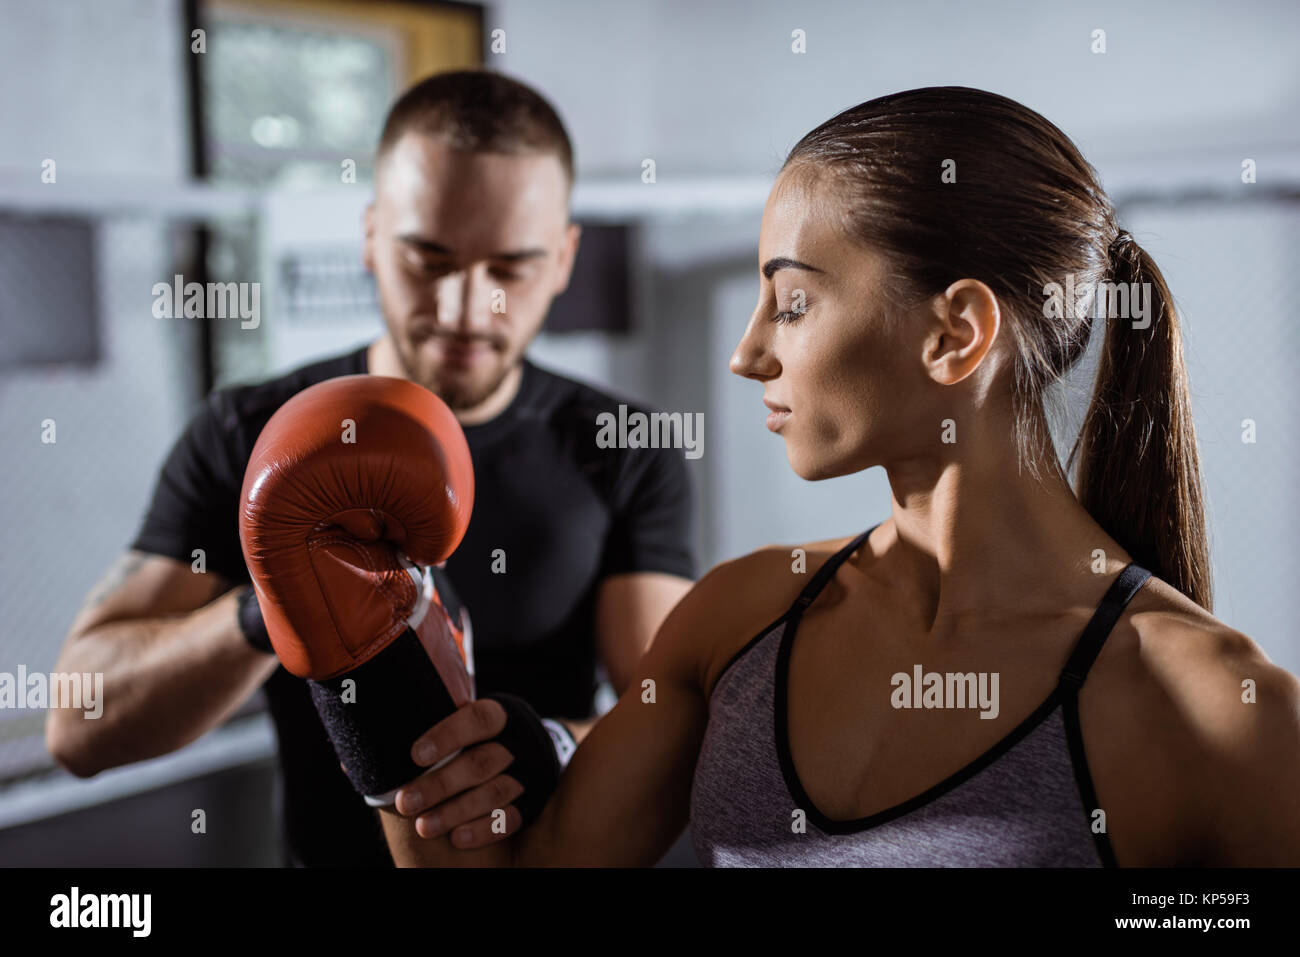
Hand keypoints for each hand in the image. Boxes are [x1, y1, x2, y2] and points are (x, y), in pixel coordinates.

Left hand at [394, 698, 526, 848]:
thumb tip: (372, 753)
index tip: (415, 755)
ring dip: (456, 811)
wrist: (528, 755)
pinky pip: (511, 818)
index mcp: (500, 716)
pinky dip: (483, 829)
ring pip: (495, 792)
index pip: (478, 719)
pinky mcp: (533, 802)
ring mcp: (529, 774)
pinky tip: (457, 838)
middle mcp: (519, 743)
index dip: (447, 735)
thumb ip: (432, 732)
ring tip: (423, 827)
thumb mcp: (465, 725)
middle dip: (440, 784)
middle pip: (481, 762)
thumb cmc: (477, 739)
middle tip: (405, 802)